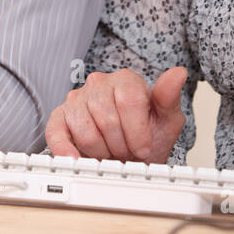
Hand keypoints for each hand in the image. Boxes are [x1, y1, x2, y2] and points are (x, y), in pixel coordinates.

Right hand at [46, 66, 186, 161]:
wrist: (128, 156)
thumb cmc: (146, 136)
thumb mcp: (167, 121)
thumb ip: (170, 98)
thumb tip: (178, 74)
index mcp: (126, 80)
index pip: (129, 102)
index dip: (137, 132)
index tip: (143, 148)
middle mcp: (98, 84)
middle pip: (107, 119)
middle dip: (120, 144)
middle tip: (126, 152)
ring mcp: (77, 99)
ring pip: (86, 131)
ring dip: (101, 151)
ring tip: (110, 152)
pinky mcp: (59, 118)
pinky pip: (56, 133)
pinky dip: (65, 150)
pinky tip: (76, 159)